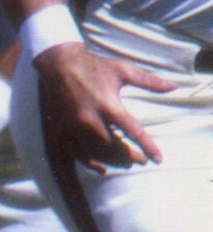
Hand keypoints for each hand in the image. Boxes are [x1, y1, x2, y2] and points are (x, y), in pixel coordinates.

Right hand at [34, 43, 171, 171]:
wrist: (59, 64)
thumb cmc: (95, 66)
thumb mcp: (123, 70)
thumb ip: (149, 81)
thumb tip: (173, 86)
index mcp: (108, 104)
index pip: (133, 131)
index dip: (147, 146)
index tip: (157, 159)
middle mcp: (90, 118)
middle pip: (114, 147)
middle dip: (130, 157)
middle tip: (141, 160)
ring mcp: (73, 126)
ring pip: (96, 153)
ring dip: (113, 161)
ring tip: (126, 163)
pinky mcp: (62, 129)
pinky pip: (77, 153)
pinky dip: (90, 163)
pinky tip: (101, 167)